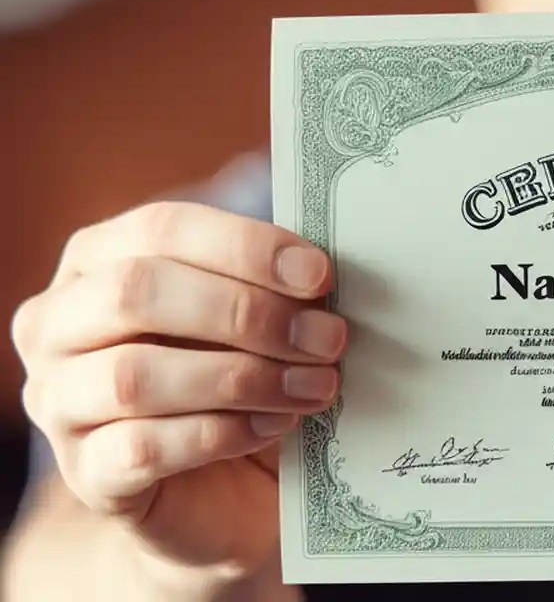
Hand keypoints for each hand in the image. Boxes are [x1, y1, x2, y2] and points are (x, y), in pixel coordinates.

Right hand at [11, 202, 345, 590]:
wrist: (219, 494)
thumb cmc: (235, 383)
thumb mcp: (254, 322)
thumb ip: (272, 287)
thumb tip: (320, 273)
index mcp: (97, 261)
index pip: (160, 229)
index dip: (244, 247)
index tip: (319, 275)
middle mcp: (57, 325)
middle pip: (136, 293)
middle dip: (246, 312)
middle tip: (327, 337)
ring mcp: (57, 402)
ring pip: (134, 376)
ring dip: (244, 378)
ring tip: (315, 386)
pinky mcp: (84, 474)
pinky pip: (143, 447)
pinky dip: (222, 433)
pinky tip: (275, 426)